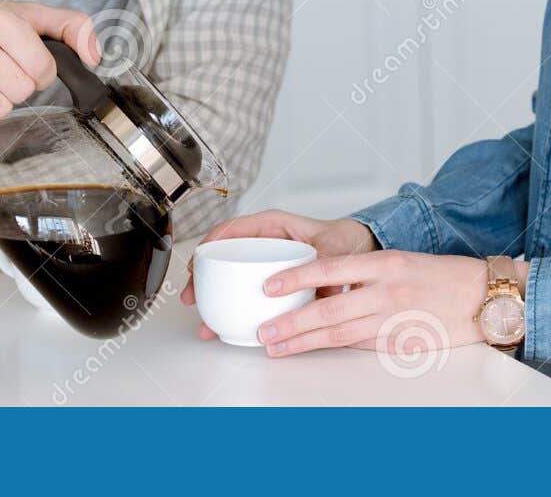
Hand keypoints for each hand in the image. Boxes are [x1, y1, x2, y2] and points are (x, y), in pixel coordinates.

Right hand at [178, 210, 379, 338]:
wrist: (359, 253)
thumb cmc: (344, 241)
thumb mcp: (334, 248)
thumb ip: (326, 264)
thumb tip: (323, 287)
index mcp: (274, 225)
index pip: (232, 228)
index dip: (210, 244)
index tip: (197, 262)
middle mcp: (266, 242)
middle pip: (224, 255)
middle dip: (202, 276)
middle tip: (192, 296)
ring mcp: (267, 264)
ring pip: (231, 277)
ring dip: (214, 298)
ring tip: (205, 321)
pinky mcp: (273, 283)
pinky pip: (247, 294)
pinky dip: (235, 308)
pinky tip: (228, 326)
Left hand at [249, 248, 492, 357]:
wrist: (482, 297)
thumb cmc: (441, 276)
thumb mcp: (400, 260)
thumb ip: (363, 271)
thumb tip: (321, 285)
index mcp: (384, 263)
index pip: (330, 269)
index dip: (296, 279)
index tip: (270, 287)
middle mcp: (387, 292)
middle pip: (328, 311)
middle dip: (291, 323)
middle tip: (263, 331)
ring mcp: (393, 321)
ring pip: (339, 334)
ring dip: (303, 342)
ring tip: (276, 346)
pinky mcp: (400, 344)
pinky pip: (359, 345)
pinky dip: (333, 348)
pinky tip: (311, 349)